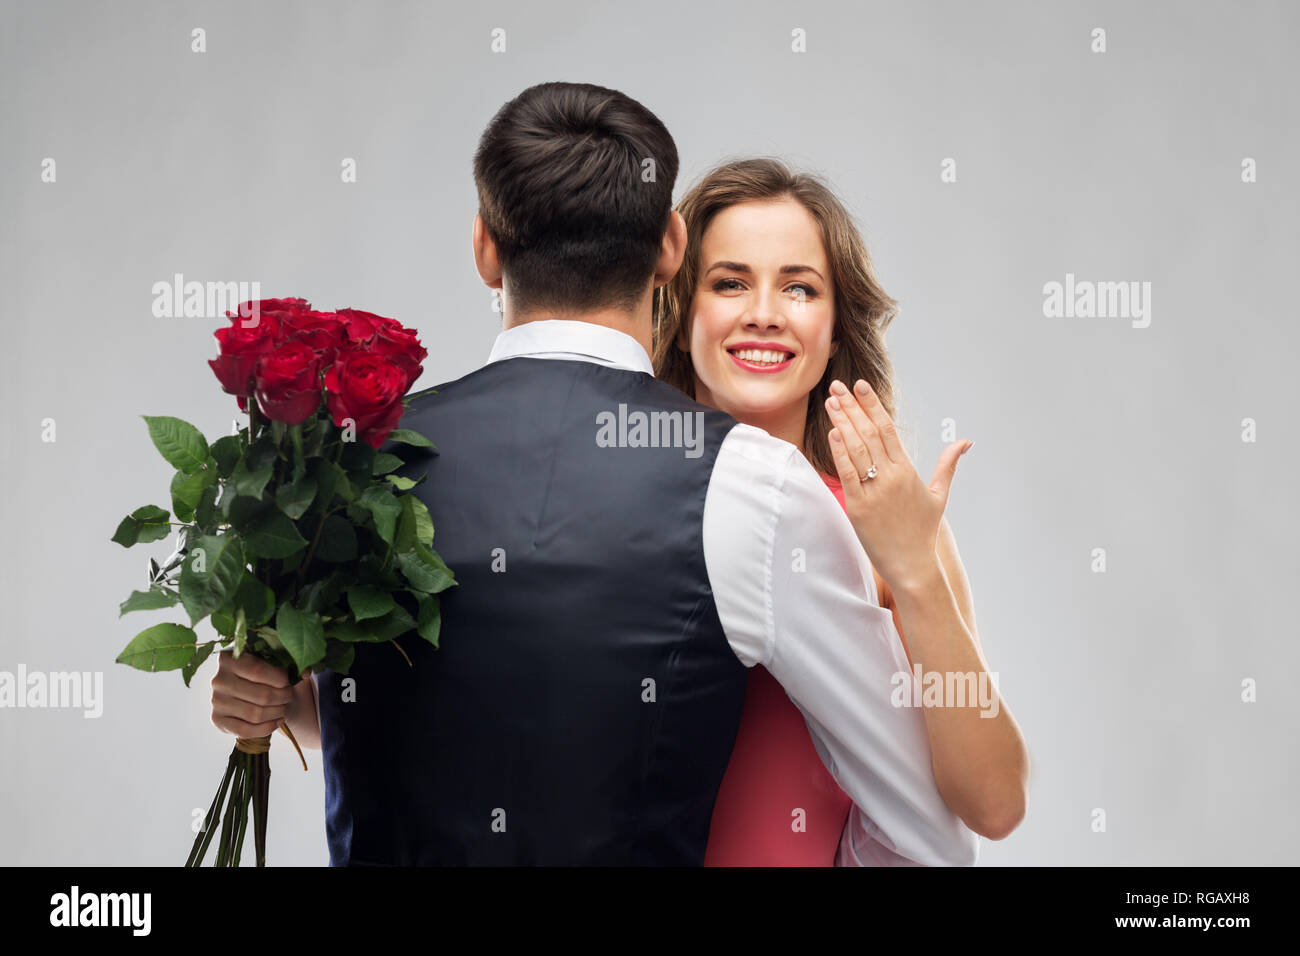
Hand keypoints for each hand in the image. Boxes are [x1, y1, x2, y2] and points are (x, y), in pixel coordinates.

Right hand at [210, 650, 301, 738]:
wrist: (247, 691)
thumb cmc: (263, 672)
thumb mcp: (272, 661)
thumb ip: (289, 662)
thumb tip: (305, 672)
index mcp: (229, 658)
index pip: (258, 670)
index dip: (281, 678)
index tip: (290, 680)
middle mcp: (219, 680)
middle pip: (261, 695)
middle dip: (283, 697)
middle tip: (290, 695)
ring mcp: (217, 702)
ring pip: (255, 714)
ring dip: (277, 712)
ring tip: (284, 707)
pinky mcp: (218, 720)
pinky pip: (246, 730)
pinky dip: (267, 728)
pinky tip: (277, 721)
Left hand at [823, 378, 971, 593]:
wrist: (913, 565)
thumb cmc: (923, 531)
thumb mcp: (939, 495)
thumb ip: (948, 465)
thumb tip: (965, 442)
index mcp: (908, 470)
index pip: (888, 429)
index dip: (873, 405)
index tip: (860, 386)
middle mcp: (892, 477)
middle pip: (869, 433)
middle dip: (852, 407)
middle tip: (837, 386)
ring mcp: (875, 491)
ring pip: (857, 449)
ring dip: (842, 423)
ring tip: (831, 403)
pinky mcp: (859, 507)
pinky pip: (848, 474)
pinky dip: (840, 452)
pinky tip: (832, 433)